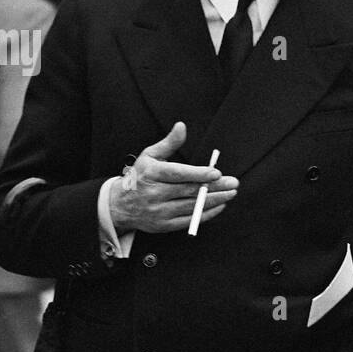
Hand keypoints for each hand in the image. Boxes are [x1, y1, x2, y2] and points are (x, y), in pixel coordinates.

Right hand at [108, 122, 237, 233]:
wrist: (119, 205)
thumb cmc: (140, 177)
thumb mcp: (150, 156)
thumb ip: (169, 143)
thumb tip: (182, 126)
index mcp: (151, 174)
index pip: (177, 174)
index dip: (198, 174)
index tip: (216, 173)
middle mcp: (154, 194)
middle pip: (189, 191)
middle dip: (214, 187)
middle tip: (233, 183)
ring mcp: (158, 211)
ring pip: (192, 206)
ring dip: (215, 200)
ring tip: (230, 193)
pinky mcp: (163, 225)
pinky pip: (189, 221)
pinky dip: (206, 213)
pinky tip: (219, 205)